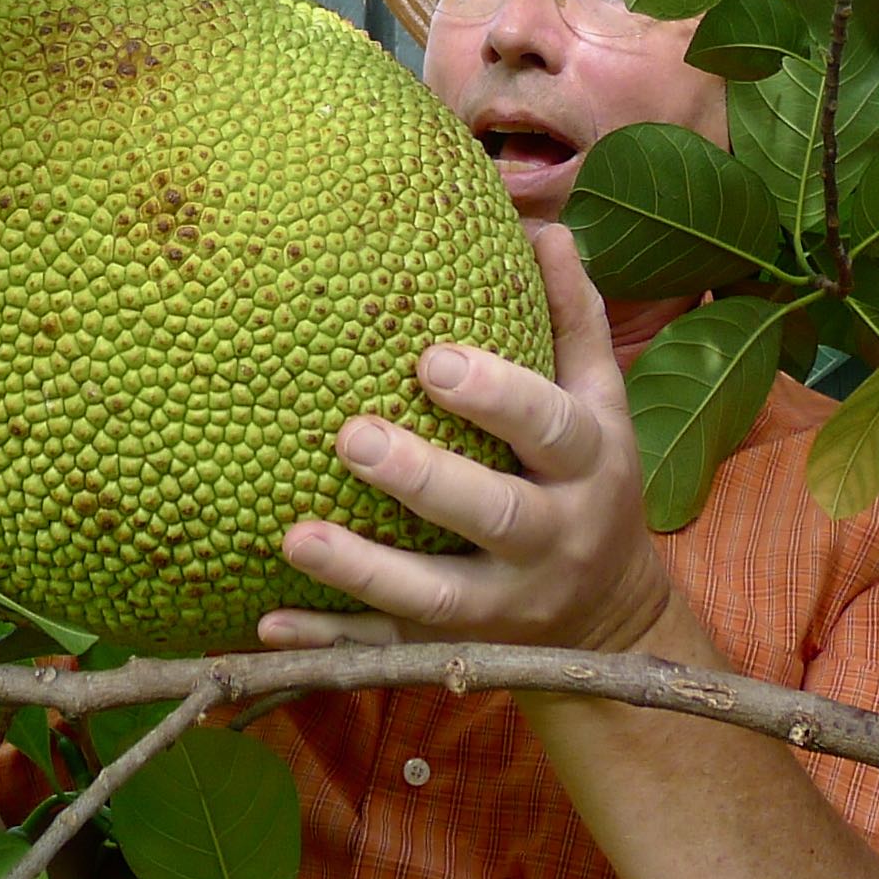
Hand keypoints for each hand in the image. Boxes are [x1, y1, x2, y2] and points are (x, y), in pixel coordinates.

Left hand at [263, 226, 673, 653]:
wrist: (611, 618)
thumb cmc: (590, 479)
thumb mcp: (601, 403)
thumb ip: (574, 320)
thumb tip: (546, 227)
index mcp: (588, 466)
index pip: (551, 426)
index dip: (499, 396)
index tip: (433, 359)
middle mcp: (553, 539)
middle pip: (494, 513)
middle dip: (424, 480)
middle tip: (351, 436)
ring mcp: (505, 606)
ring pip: (436, 596)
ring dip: (364, 570)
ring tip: (294, 536)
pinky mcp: (459, 649)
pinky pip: (390, 651)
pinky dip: (329, 644)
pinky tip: (267, 624)